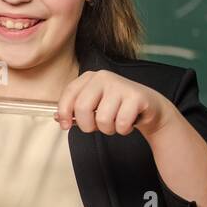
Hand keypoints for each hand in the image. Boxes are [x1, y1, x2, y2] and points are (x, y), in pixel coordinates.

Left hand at [56, 70, 173, 136]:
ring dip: (108, 129)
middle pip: (82, 108)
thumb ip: (74, 110)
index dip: (64, 112)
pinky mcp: (136, 96)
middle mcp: (103, 77)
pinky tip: (128, 122)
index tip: (65, 125)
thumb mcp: (93, 106)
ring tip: (115, 123)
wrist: (149, 106)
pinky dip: (123, 129)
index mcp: (89, 77)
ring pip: (102, 119)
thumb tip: (57, 118)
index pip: (68, 94)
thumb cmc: (116, 107)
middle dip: (87, 126)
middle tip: (96, 127)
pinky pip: (121, 123)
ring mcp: (120, 85)